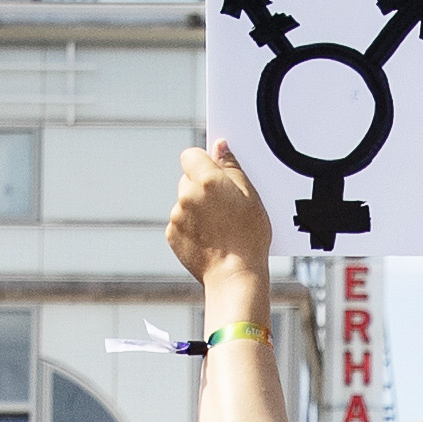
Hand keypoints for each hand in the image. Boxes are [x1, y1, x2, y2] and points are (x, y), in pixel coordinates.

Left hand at [169, 138, 273, 309]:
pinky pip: (180, 223)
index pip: (191, 155)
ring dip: (197, 208)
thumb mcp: (251, 196)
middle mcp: (187, 195)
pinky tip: (210, 238)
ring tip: (219, 226)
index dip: (203, 162)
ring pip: (184, 202)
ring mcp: (177, 216)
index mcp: (207, 180)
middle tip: (224, 204)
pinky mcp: (172, 235)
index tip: (215, 172)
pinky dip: (191, 227)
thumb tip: (219, 147)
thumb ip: (232, 167)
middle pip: (188, 179)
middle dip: (201, 186)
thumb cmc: (249, 236)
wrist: (235, 275)